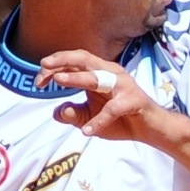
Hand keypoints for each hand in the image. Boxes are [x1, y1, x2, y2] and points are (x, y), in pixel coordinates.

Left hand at [36, 49, 166, 140]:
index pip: (73, 62)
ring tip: (58, 80)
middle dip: (62, 60)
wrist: (151, 130)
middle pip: (84, 58)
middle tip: (44, 66)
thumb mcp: (91, 118)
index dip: (54, 67)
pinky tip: (87, 131)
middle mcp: (110, 73)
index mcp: (99, 72)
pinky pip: (113, 109)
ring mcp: (124, 85)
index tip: (38, 81)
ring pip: (97, 78)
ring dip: (76, 77)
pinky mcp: (134, 101)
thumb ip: (74, 114)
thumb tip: (57, 112)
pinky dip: (99, 120)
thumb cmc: (121, 120)